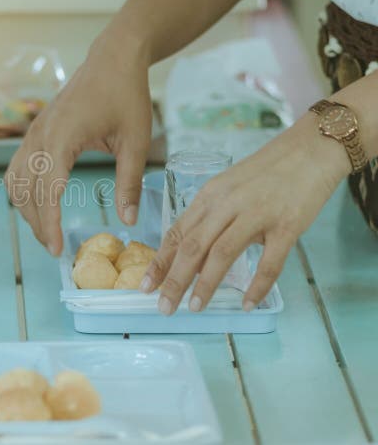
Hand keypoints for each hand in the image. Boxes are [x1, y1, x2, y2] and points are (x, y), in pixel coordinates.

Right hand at [4, 28, 152, 255]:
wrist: (112, 58)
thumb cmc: (126, 95)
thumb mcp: (136, 142)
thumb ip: (130, 182)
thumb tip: (129, 220)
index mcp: (62, 138)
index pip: (48, 192)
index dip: (50, 224)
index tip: (57, 249)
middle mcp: (40, 136)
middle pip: (27, 191)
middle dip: (38, 223)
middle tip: (57, 248)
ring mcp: (33, 133)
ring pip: (16, 181)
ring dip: (27, 209)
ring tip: (47, 230)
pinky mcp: (35, 132)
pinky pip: (17, 167)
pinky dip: (22, 190)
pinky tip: (37, 204)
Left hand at [140, 114, 350, 313]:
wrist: (312, 149)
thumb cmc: (268, 172)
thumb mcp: (229, 188)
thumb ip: (212, 217)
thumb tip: (195, 255)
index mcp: (209, 196)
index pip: (176, 233)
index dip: (159, 262)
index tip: (144, 285)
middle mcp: (227, 204)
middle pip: (192, 246)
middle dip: (174, 280)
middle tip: (163, 307)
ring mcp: (257, 214)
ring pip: (222, 253)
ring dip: (205, 284)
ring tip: (194, 308)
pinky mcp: (287, 225)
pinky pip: (269, 261)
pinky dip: (257, 285)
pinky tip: (247, 303)